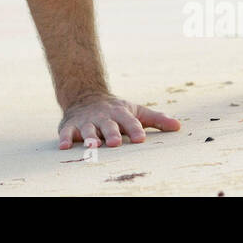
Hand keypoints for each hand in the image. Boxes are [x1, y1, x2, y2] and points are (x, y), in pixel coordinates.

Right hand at [57, 92, 180, 149]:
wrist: (85, 95)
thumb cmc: (116, 110)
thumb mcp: (136, 111)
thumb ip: (156, 119)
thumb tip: (178, 126)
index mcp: (120, 113)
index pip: (130, 121)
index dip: (135, 130)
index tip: (141, 139)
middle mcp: (103, 117)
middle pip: (108, 126)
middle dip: (112, 133)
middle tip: (116, 142)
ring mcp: (86, 121)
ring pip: (88, 130)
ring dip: (89, 137)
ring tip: (92, 146)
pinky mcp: (70, 126)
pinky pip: (67, 133)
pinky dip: (65, 139)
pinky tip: (64, 147)